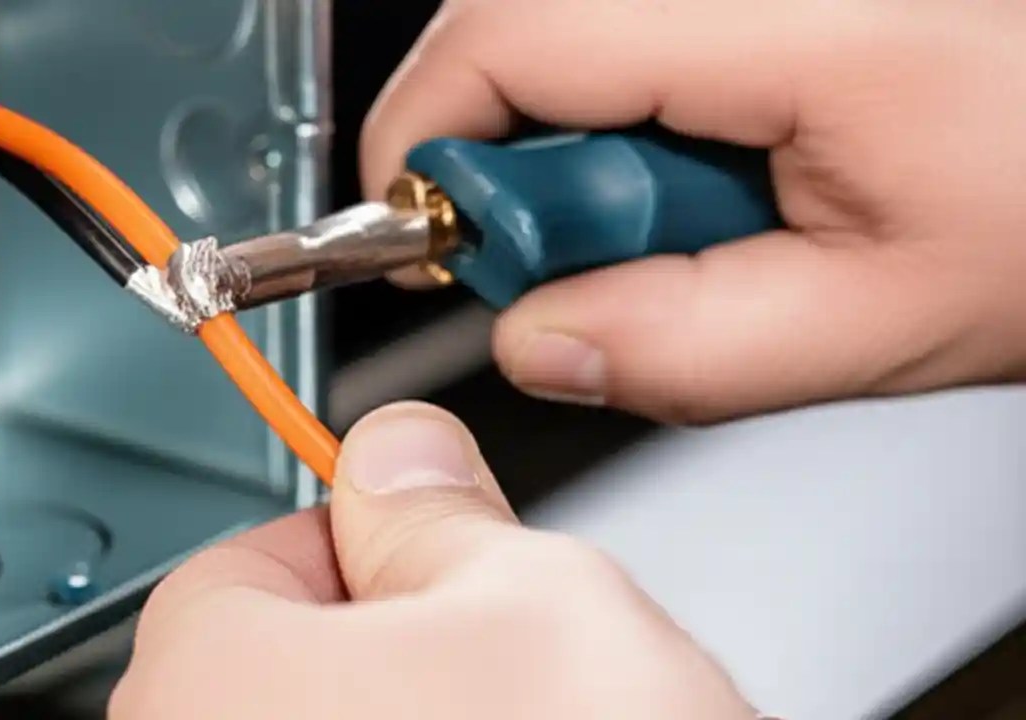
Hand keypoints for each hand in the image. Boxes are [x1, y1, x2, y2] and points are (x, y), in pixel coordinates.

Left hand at [109, 403, 755, 718]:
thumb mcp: (540, 599)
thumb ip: (441, 510)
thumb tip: (399, 453)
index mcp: (207, 683)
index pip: (250, 553)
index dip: (361, 536)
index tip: (429, 545)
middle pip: (282, 662)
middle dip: (395, 641)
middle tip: (499, 655)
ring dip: (414, 719)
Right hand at [361, 0, 1025, 423]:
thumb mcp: (881, 325)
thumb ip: (688, 350)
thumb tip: (536, 339)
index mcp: (800, 16)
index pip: (508, 37)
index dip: (423, 138)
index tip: (424, 234)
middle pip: (518, 21)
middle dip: (506, 155)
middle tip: (586, 251)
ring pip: (567, 22)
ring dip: (577, 131)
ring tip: (686, 202)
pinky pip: (624, 19)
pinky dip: (628, 94)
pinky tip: (712, 150)